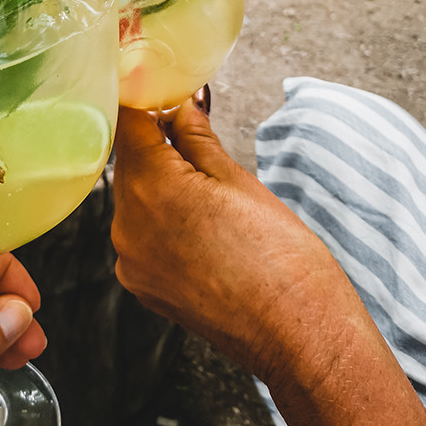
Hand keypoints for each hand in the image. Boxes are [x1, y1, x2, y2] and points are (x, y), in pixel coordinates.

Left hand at [111, 102, 350, 379]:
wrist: (299, 337)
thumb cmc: (283, 261)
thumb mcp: (241, 182)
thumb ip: (197, 139)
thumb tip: (179, 106)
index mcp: (151, 187)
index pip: (128, 122)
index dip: (142, 100)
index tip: (156, 88)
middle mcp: (126, 224)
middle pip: (128, 163)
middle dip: (155, 145)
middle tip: (192, 132)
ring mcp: (129, 259)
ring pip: (133, 201)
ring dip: (158, 186)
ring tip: (208, 193)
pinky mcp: (139, 285)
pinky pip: (139, 237)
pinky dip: (160, 223)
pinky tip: (201, 229)